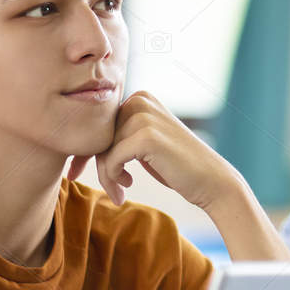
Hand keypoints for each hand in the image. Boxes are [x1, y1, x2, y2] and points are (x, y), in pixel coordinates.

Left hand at [69, 91, 243, 210]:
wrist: (212, 181)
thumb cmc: (176, 167)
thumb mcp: (144, 143)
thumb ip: (119, 134)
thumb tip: (77, 142)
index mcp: (139, 96)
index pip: (98, 123)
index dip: (87, 149)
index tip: (79, 172)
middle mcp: (140, 100)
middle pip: (97, 135)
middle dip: (95, 164)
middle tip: (109, 189)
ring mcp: (144, 116)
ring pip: (101, 149)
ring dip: (106, 176)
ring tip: (120, 192)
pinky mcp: (146, 136)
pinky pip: (110, 160)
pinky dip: (112, 179)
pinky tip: (126, 189)